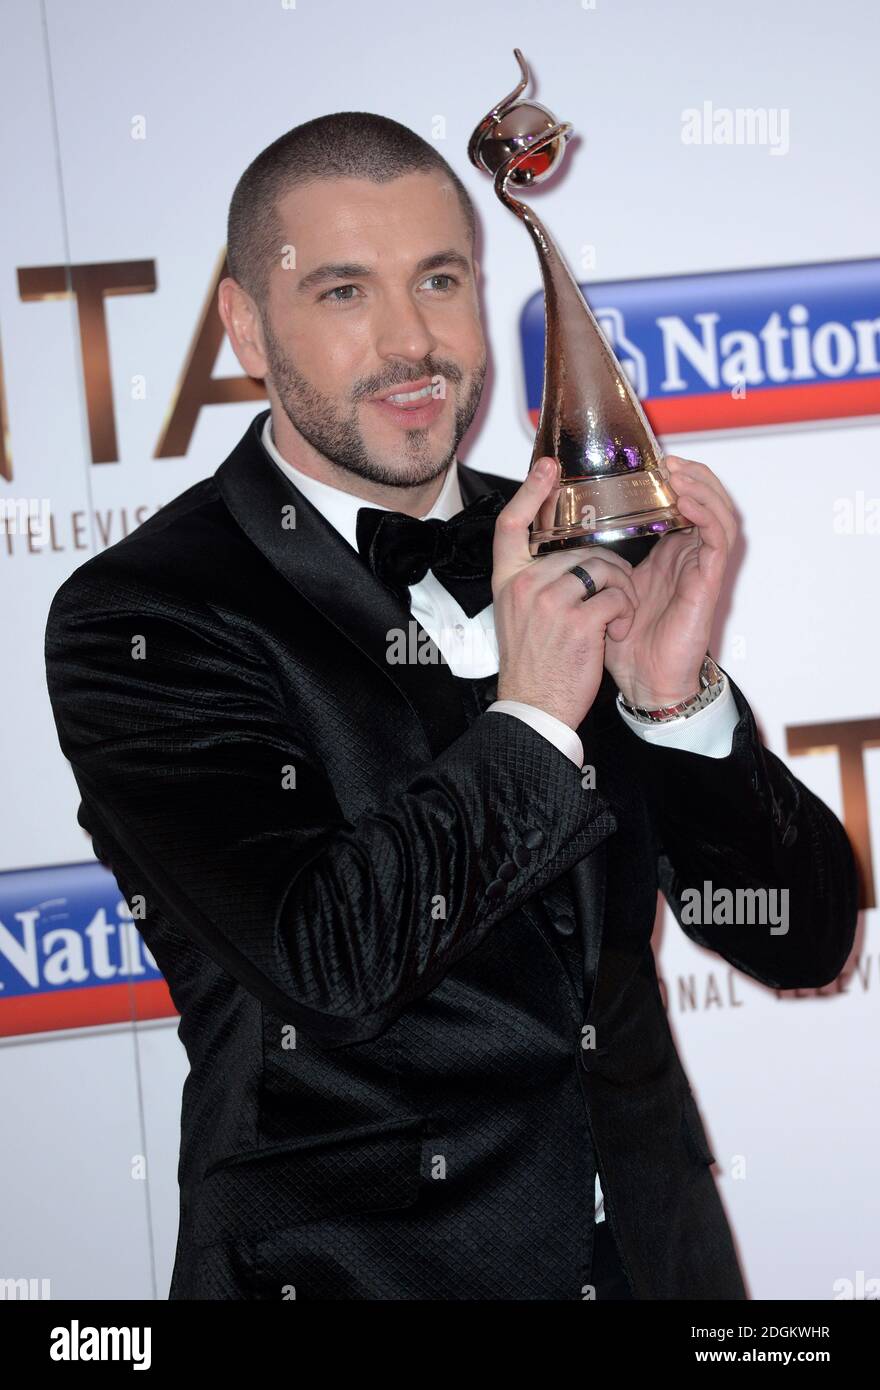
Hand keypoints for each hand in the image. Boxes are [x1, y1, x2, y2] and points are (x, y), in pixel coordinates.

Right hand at [492, 457, 639, 729]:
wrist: (533, 709)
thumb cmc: (532, 666)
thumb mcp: (518, 615)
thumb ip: (533, 583)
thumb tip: (562, 559)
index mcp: (507, 581)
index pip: (511, 525)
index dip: (530, 492)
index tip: (547, 468)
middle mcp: (524, 585)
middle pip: (580, 550)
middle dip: (608, 572)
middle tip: (610, 601)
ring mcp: (550, 601)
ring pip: (605, 569)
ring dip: (621, 593)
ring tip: (613, 618)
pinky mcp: (578, 621)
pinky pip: (617, 596)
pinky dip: (623, 614)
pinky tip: (613, 632)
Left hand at [602, 455, 736, 705]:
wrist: (643, 681)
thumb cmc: (627, 644)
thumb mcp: (608, 588)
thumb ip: (601, 561)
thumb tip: (569, 537)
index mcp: (668, 556)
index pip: (683, 505)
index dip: (674, 481)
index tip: (651, 462)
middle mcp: (690, 557)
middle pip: (707, 501)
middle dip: (692, 475)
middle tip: (669, 460)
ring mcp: (702, 568)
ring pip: (719, 513)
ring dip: (701, 488)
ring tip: (679, 472)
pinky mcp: (709, 583)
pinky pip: (718, 539)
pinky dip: (706, 515)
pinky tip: (686, 502)